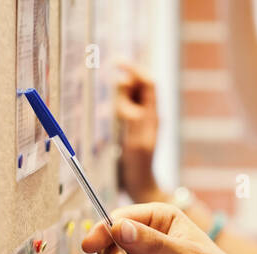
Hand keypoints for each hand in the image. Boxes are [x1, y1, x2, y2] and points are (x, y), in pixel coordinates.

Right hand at [116, 62, 165, 203]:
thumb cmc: (140, 167)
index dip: (134, 69)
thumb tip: (125, 88)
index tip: (116, 63)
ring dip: (117, 96)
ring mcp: (140, 123)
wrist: (141, 187)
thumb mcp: (136, 140)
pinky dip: (113, 109)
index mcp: (152, 115)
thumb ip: (131, 113)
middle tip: (108, 79)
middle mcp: (148, 115)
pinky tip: (104, 115)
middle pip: (138, 87)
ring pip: (129, 98)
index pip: (148, 82)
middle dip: (124, 80)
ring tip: (107, 105)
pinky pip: (122, 111)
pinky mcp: (130, 131)